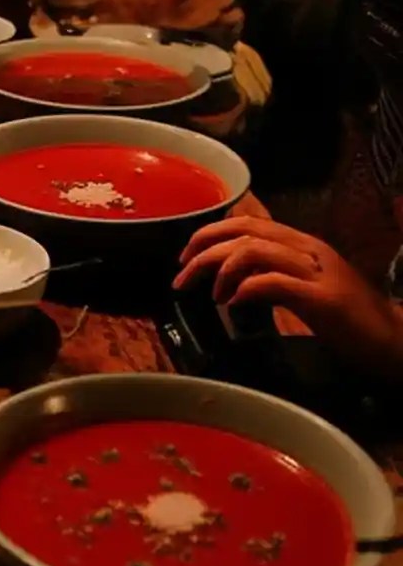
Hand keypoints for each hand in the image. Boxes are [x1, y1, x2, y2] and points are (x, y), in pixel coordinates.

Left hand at [174, 217, 402, 381]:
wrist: (393, 341)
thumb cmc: (347, 319)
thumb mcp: (303, 289)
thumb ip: (272, 277)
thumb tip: (232, 281)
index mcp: (302, 245)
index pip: (247, 224)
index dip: (210, 235)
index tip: (186, 258)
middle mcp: (308, 250)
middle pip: (243, 231)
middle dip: (204, 249)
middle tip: (183, 275)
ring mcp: (317, 272)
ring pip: (252, 250)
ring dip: (220, 271)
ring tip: (213, 295)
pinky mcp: (322, 298)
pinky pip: (273, 282)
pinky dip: (245, 289)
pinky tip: (234, 303)